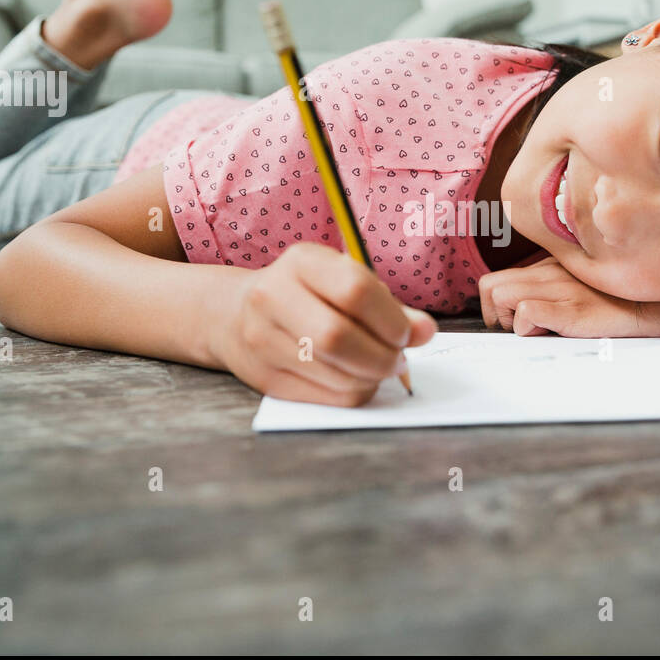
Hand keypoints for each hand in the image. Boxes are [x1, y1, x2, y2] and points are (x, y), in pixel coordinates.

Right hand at [208, 243, 436, 405]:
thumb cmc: (307, 294)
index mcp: (301, 262)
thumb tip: (425, 332)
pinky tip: (357, 379)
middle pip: (338, 336)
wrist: (234, 315)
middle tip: (399, 360)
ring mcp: (262, 340)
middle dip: (382, 356)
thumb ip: (388, 305)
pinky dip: (354, 392)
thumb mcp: (342, 281)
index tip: (407, 333)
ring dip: (372, 377)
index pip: (355, 290)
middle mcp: (273, 296)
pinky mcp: (264, 378)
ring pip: (333, 372)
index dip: (391, 319)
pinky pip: (325, 396)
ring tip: (380, 368)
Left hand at [478, 255, 659, 337]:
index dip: (498, 306)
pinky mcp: (576, 309)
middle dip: (496, 315)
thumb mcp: (594, 288)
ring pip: (500, 295)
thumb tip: (532, 312)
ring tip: (536, 330)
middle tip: (520, 330)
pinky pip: (528, 312)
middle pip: (490, 286)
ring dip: (509, 320)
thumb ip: (563, 290)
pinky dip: (528, 326)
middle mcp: (553, 271)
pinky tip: (549, 333)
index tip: (514, 322)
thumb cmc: (636, 302)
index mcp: (555, 265)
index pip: (498, 279)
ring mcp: (563, 288)